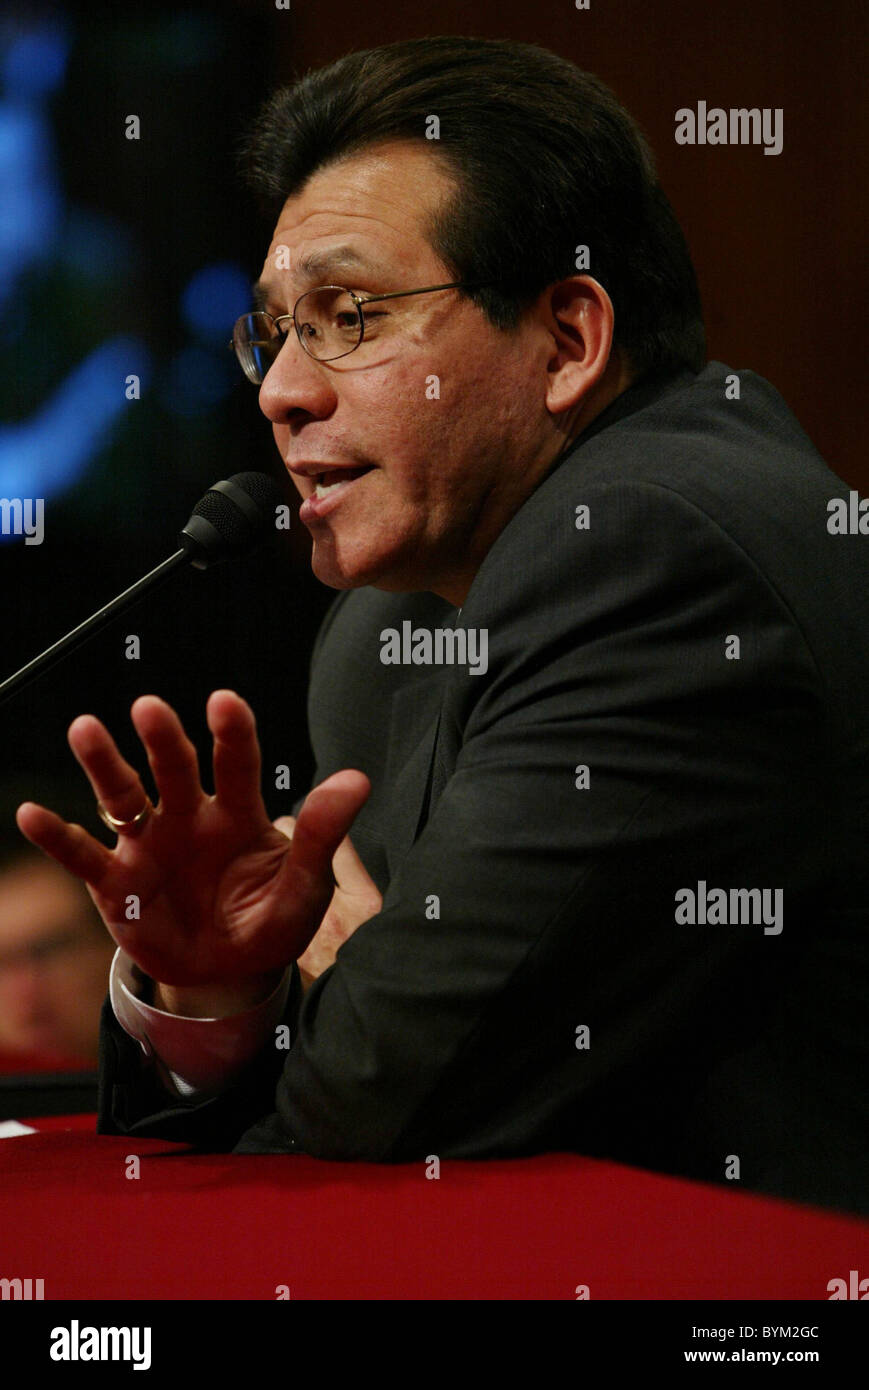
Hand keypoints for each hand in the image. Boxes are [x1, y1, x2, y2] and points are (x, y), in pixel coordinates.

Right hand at [15, 692, 369, 992]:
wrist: (230, 975)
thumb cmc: (270, 921)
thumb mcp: (306, 886)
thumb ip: (322, 834)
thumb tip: (357, 780)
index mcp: (239, 814)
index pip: (237, 763)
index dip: (231, 732)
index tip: (223, 702)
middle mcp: (189, 818)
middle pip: (173, 768)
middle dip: (162, 738)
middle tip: (150, 707)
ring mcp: (149, 846)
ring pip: (123, 796)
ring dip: (104, 763)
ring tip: (86, 729)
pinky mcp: (116, 884)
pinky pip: (83, 856)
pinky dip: (58, 837)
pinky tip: (31, 814)